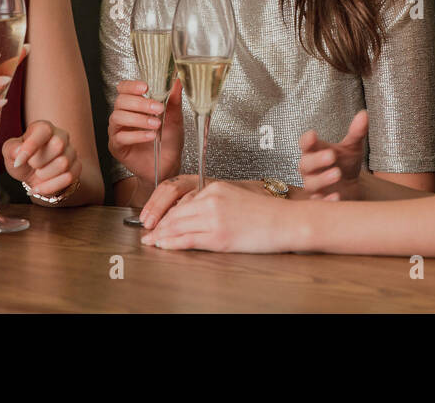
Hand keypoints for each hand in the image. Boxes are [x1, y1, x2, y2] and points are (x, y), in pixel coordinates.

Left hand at [3, 120, 81, 198]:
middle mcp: (61, 136)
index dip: (31, 146)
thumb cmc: (22, 160)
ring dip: (44, 175)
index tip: (18, 162)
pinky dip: (50, 186)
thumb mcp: (10, 153)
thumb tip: (18, 151)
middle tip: (32, 165)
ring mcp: (71, 151)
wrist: (33, 176)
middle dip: (39, 161)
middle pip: (58, 145)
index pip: (45, 130)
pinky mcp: (77, 167)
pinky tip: (40, 186)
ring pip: (64, 163)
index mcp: (44, 128)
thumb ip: (11, 149)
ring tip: (38, 174)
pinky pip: (68, 178)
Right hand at [106, 79, 183, 182]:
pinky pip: (120, 137)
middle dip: (140, 103)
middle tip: (158, 109)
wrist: (168, 165)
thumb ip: (173, 100)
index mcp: (134, 105)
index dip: (131, 86)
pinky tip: (150, 136)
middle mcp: (122, 115)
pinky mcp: (117, 147)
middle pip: (121, 101)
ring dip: (138, 119)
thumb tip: (177, 81)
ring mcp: (117, 131)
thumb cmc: (169, 140)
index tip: (145, 88)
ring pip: (118, 117)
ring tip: (156, 125)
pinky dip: (136, 135)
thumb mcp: (175, 118)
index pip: (124, 89)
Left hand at [140, 181, 295, 252]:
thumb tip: (194, 213)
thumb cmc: (267, 213)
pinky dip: (171, 243)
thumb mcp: (236, 198)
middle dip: (159, 224)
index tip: (159, 219)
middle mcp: (211, 199)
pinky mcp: (218, 236)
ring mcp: (213, 218)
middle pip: (176, 212)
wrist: (286, 221)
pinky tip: (162, 245)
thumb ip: (214, 202)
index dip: (167, 212)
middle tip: (147, 233)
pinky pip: (187, 239)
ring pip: (177, 225)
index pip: (183, 200)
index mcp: (216, 187)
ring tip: (151, 241)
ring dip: (161, 234)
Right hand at [299, 109, 366, 200]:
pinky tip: (337, 196)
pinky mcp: (321, 200)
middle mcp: (310, 169)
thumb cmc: (346, 163)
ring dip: (322, 179)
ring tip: (337, 174)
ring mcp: (314, 185)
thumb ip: (356, 132)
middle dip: (317, 160)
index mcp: (315, 151)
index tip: (313, 135)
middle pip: (305, 164)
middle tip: (331, 156)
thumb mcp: (352, 147)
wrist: (351, 186)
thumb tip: (364, 114)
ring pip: (311, 183)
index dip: (307, 140)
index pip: (305, 144)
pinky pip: (318, 202)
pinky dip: (326, 200)